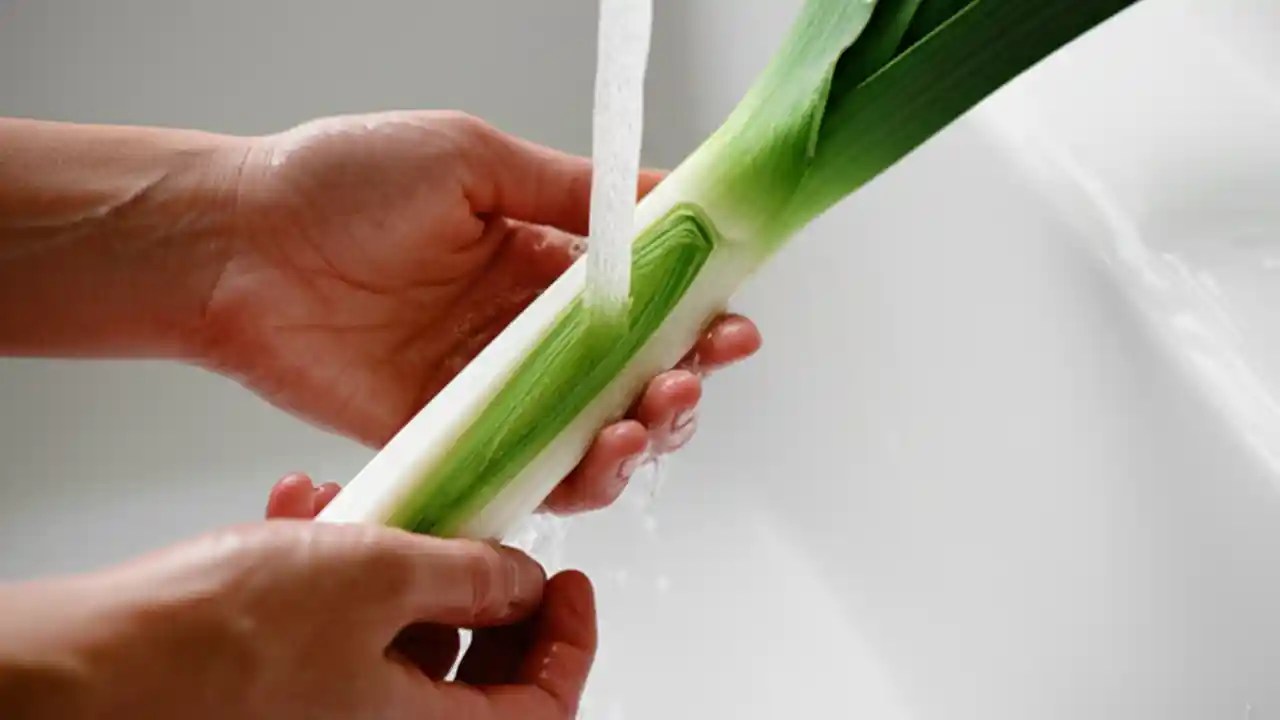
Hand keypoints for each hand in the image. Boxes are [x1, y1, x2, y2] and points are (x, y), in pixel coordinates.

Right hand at [0, 522, 594, 719]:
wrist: (83, 673)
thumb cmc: (216, 644)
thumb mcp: (377, 576)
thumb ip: (469, 574)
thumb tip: (520, 580)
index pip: (542, 707)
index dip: (569, 639)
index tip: (569, 582)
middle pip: (474, 676)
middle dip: (480, 592)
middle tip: (483, 535)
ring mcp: (322, 719)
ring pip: (397, 643)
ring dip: (397, 564)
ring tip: (376, 499)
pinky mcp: (273, 694)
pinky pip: (331, 635)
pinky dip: (332, 575)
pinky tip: (305, 512)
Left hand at [204, 111, 760, 510]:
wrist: (236, 247)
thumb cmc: (342, 185)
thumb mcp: (472, 160)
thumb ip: (569, 191)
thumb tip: (664, 193)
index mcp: (542, 261)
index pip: (645, 297)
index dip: (697, 313)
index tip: (732, 321)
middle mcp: (528, 334)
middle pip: (631, 375)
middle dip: (679, 384)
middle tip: (689, 380)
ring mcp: (493, 391)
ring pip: (591, 433)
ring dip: (637, 438)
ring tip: (646, 423)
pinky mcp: (451, 438)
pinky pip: (526, 472)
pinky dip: (571, 480)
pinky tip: (595, 463)